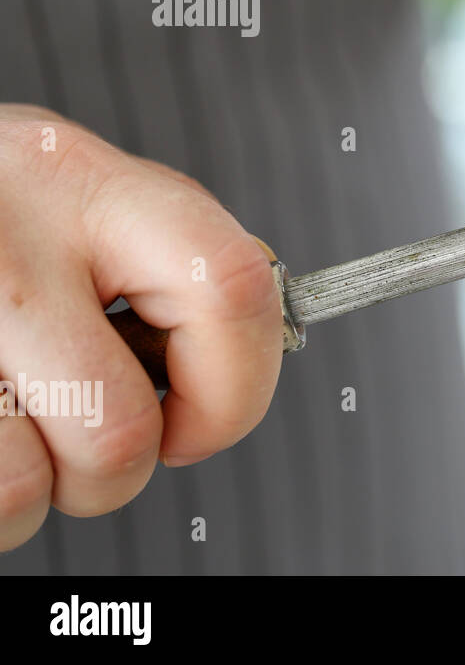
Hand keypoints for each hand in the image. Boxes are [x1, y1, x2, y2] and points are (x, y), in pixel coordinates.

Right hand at [0, 105, 282, 550]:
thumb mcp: (74, 195)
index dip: (239, 389)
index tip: (201, 421)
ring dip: (30, 483)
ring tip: (8, 420)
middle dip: (115, 465)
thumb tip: (241, 363)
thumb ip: (161, 258)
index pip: (232, 291)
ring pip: (25, 484)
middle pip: (120, 426)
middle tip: (81, 428)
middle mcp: (9, 237)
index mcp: (88, 182)